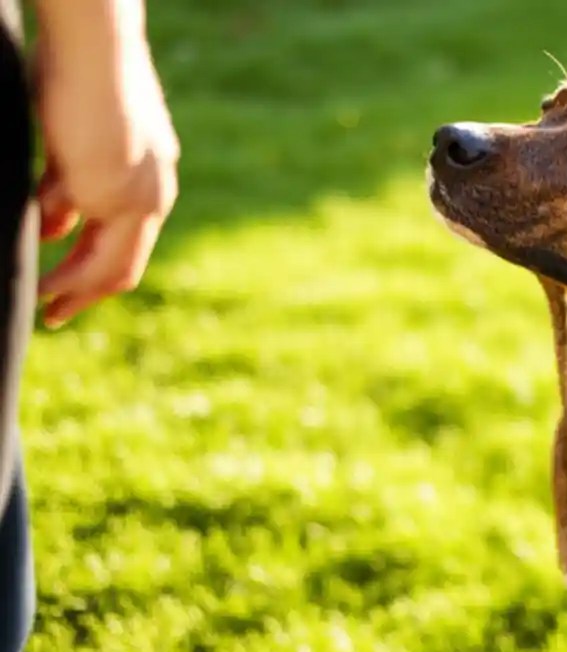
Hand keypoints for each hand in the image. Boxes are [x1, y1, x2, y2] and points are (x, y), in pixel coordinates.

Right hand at [32, 0, 178, 327]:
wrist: (94, 46)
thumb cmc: (78, 79)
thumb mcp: (73, 145)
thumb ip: (68, 189)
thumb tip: (55, 229)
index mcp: (152, 177)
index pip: (130, 238)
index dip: (97, 268)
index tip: (70, 289)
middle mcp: (154, 192)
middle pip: (126, 263)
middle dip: (89, 293)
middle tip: (56, 315)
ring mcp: (136, 196)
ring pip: (113, 267)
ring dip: (76, 292)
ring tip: (46, 308)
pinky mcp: (109, 192)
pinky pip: (85, 247)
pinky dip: (64, 274)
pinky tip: (38, 283)